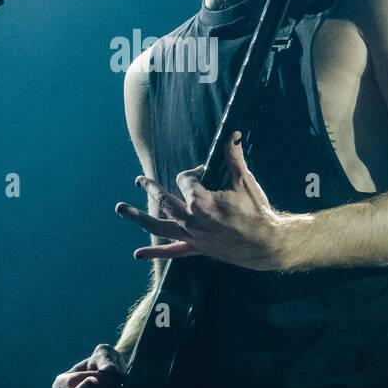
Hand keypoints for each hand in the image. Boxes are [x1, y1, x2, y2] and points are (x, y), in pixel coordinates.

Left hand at [115, 132, 286, 269]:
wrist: (266, 243)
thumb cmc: (257, 211)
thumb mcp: (245, 181)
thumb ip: (233, 157)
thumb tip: (232, 133)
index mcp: (202, 201)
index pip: (185, 180)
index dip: (193, 172)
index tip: (204, 171)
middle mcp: (192, 219)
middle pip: (163, 200)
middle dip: (150, 188)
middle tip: (139, 180)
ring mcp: (193, 235)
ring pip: (159, 226)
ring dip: (138, 217)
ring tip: (120, 208)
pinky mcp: (197, 248)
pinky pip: (173, 252)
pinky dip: (155, 252)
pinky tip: (137, 253)